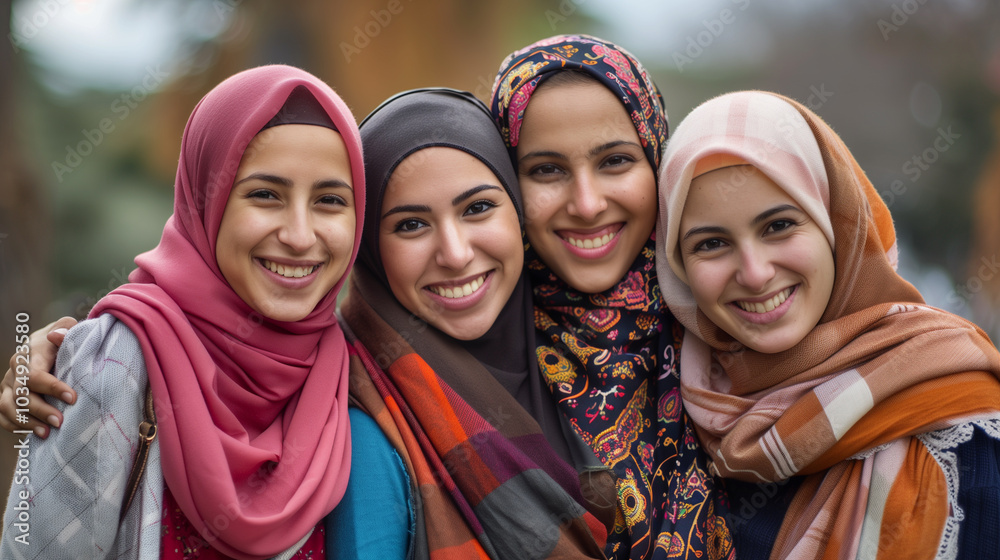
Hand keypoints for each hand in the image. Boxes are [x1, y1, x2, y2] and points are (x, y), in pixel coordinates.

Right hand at [0, 317, 77, 436]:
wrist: (51, 346)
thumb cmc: (64, 340)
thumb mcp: (68, 330)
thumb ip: (66, 330)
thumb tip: (57, 336)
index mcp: (30, 353)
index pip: (34, 374)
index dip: (52, 388)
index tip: (72, 398)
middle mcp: (15, 369)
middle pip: (21, 394)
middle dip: (40, 410)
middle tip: (60, 422)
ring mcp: (8, 384)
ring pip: (8, 407)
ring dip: (28, 422)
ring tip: (48, 433)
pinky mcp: (6, 397)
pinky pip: (3, 416)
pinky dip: (17, 426)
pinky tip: (36, 434)